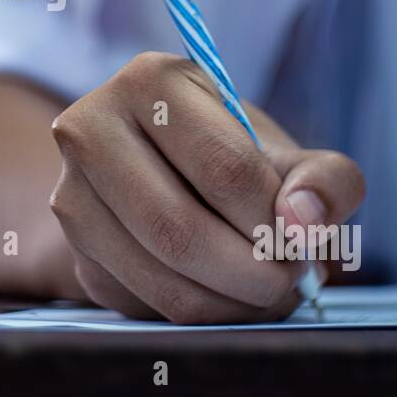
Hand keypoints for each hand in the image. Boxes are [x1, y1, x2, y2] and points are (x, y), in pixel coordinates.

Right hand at [48, 52, 364, 322]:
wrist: (161, 178)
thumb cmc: (230, 157)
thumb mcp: (284, 154)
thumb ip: (325, 179)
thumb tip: (304, 225)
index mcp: (149, 82)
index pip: (223, 168)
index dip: (273, 219)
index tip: (303, 241)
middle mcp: (90, 129)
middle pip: (180, 228)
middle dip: (254, 272)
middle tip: (290, 280)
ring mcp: (72, 194)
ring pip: (162, 277)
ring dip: (232, 302)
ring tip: (267, 290)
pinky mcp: (76, 252)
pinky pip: (146, 304)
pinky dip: (202, 315)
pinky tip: (227, 295)